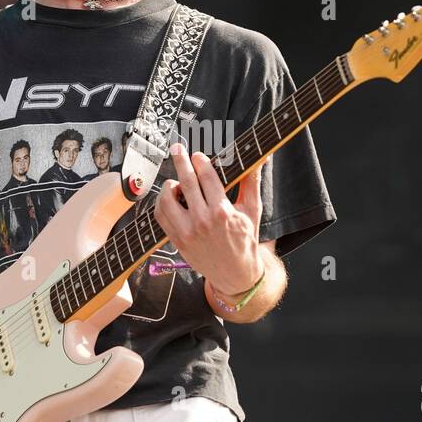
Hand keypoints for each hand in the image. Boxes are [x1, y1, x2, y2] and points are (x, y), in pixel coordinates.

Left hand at [154, 143, 264, 293]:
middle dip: (181, 161)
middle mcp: (202, 221)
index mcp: (222, 212)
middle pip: (186, 183)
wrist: (235, 273)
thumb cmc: (245, 240)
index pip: (206, 178)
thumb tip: (261, 158)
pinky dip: (161, 203)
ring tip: (175, 181)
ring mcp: (187, 232)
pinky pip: (161, 216)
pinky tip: (169, 198)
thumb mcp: (252, 210)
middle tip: (177, 149)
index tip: (198, 155)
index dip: (200, 162)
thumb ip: (252, 182)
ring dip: (169, 185)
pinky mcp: (177, 241)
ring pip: (167, 199)